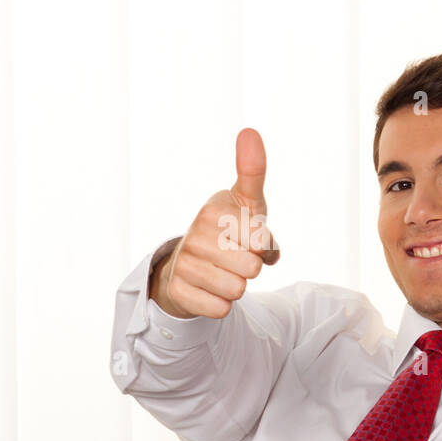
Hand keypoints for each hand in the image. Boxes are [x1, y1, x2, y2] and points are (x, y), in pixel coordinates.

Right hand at [149, 128, 279, 318]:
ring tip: (223, 272)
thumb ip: (253, 170)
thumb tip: (249, 131)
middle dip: (251, 268)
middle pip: (252, 270)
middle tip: (235, 258)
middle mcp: (195, 236)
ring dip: (237, 287)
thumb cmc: (228, 230)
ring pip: (237, 292)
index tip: (246, 237)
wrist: (189, 264)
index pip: (262, 241)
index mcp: (213, 211)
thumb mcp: (246, 201)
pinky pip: (221, 310)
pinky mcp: (178, 292)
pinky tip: (210, 289)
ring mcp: (184, 264)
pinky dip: (221, 304)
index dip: (263, 245)